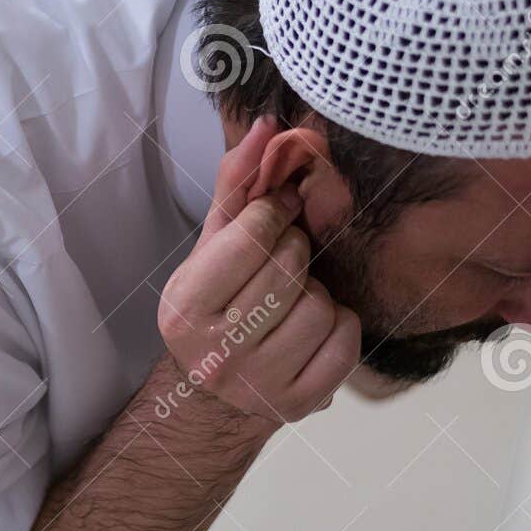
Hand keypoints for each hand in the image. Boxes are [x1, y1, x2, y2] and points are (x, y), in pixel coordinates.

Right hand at [157, 117, 361, 422]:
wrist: (214, 394)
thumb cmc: (217, 303)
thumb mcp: (213, 245)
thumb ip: (238, 185)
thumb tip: (270, 125)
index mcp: (184, 308)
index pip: (252, 237)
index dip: (274, 215)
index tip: (276, 216)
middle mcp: (215, 353)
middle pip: (290, 269)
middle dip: (295, 252)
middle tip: (284, 260)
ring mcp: (258, 386)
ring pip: (321, 307)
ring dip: (317, 294)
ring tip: (295, 300)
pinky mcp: (299, 405)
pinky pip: (346, 343)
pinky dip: (340, 326)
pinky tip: (315, 327)